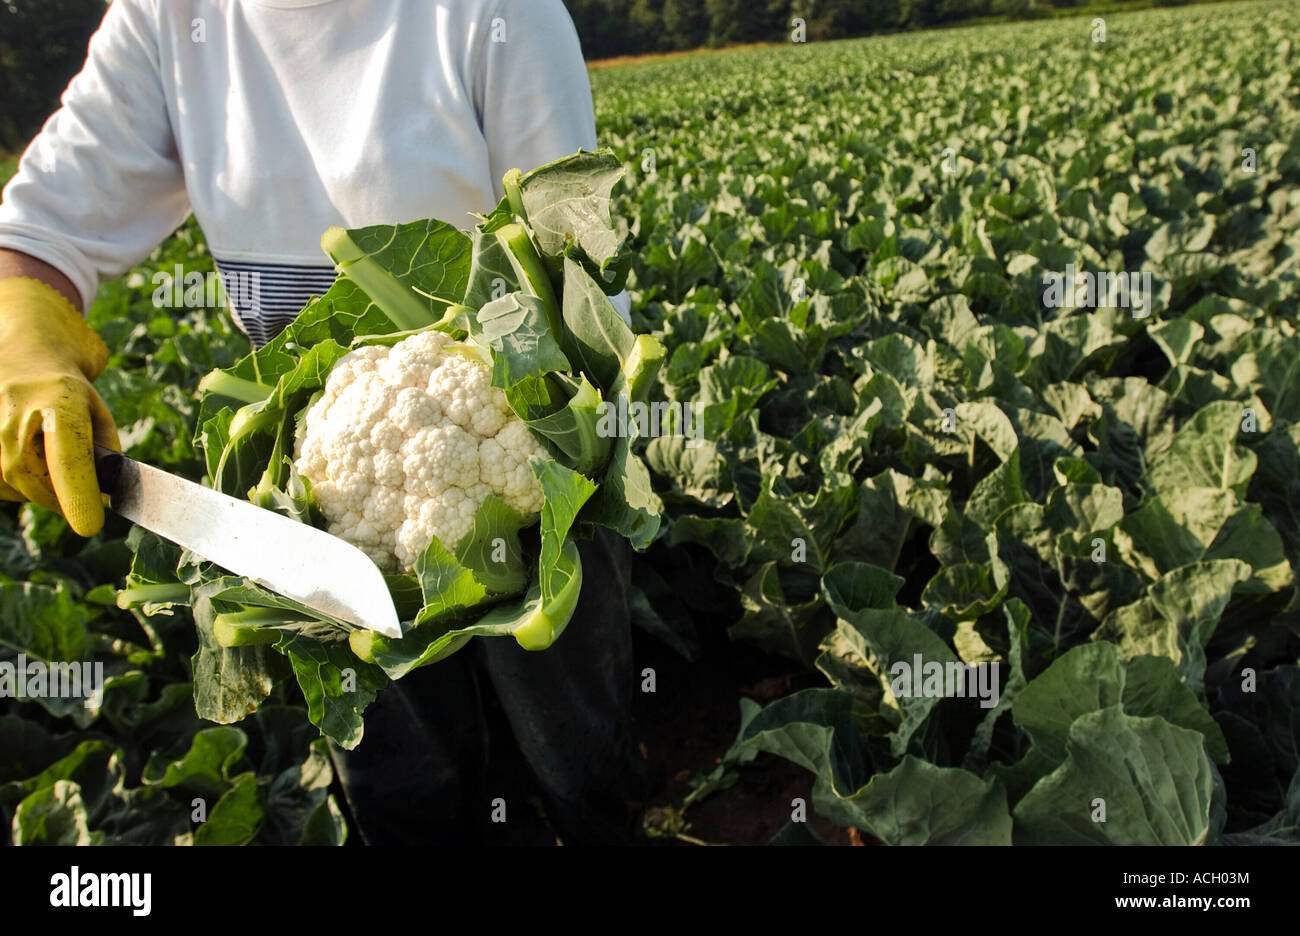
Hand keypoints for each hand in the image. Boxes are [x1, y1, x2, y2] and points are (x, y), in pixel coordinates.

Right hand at [0, 276, 120, 536]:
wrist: (24, 348)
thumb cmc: (67, 384)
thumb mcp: (95, 408)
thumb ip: (102, 448)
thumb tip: (103, 489)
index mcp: (59, 400)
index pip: (68, 456)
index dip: (77, 493)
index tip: (89, 525)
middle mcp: (16, 410)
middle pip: (34, 480)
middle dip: (61, 499)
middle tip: (81, 500)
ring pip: (12, 484)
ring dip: (37, 490)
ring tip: (49, 462)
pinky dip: (15, 485)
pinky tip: (28, 465)